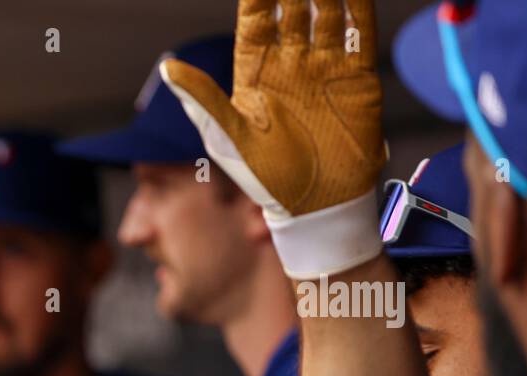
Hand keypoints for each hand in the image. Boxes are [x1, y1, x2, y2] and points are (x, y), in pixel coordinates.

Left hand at [161, 0, 384, 276]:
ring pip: (327, 12)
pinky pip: (359, 31)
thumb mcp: (228, 140)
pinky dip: (358, 5)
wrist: (316, 205)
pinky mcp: (356, 76)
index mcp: (255, 75)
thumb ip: (202, 100)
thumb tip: (167, 67)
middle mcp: (290, 64)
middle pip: (292, 8)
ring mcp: (324, 67)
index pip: (255, 22)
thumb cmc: (265, 179)